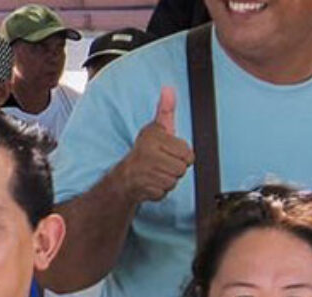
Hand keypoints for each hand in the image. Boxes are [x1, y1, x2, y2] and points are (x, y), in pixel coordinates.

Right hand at [115, 86, 193, 204]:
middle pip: (182, 168)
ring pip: (174, 181)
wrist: (124, 176)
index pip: (187, 153)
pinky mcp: (145, 190)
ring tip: (158, 172)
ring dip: (169, 179)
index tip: (170, 152)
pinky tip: (153, 182)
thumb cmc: (145, 151)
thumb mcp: (156, 129)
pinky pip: (165, 192)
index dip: (182, 155)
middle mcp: (148, 155)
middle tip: (163, 163)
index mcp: (154, 139)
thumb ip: (166, 110)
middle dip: (176, 168)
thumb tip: (169, 89)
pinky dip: (161, 190)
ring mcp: (146, 174)